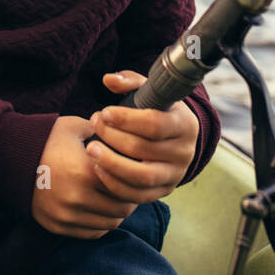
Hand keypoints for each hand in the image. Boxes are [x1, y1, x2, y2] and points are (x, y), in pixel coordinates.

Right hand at [32, 114, 137, 239]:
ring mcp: (67, 215)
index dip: (135, 180)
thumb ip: (104, 131)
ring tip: (114, 198)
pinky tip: (99, 208)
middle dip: (129, 197)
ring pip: (110, 223)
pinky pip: (92, 232)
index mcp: (87, 171)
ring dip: (116, 211)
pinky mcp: (58, 226)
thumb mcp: (75, 127)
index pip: (128, 185)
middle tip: (129, 187)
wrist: (8, 159)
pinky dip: (101, 223)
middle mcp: (79, 197)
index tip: (135, 172)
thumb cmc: (45, 139)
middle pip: (123, 207)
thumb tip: (125, 133)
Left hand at [87, 70, 199, 204]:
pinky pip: (138, 195)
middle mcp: (184, 152)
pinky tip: (98, 169)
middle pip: (144, 149)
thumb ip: (130, 81)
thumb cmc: (157, 111)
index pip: (155, 124)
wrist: (176, 138)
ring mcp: (175, 175)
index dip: (126, 119)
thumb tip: (108, 80)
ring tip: (90, 149)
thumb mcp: (150, 93)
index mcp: (184, 124)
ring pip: (142, 176)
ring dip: (111, 163)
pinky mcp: (163, 191)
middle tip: (93, 124)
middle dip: (112, 137)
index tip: (104, 112)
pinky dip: (115, 184)